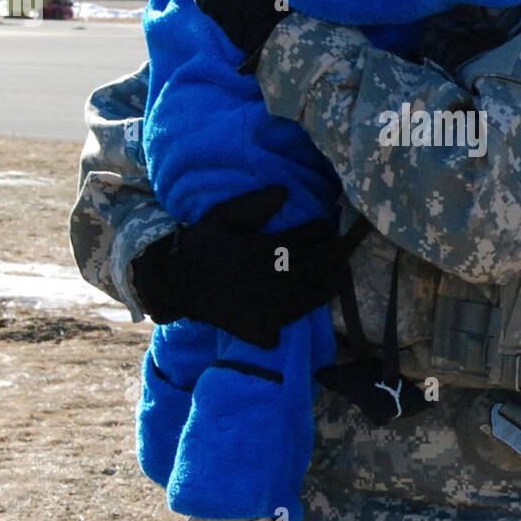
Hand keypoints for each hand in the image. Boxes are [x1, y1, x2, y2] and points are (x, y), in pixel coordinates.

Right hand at [131, 186, 351, 346]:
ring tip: (342, 271)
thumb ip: (253, 204)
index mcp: (256, 251)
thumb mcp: (221, 216)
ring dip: (330, 281)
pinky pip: (294, 317)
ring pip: (308, 294)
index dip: (318, 232)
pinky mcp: (261, 328)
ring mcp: (264, 307)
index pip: (300, 240)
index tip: (327, 227)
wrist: (176, 284)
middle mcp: (264, 279)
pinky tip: (320, 296)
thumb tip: (284, 192)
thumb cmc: (201, 244)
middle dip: (332, 256)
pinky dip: (310, 306)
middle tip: (343, 247)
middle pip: (311, 267)